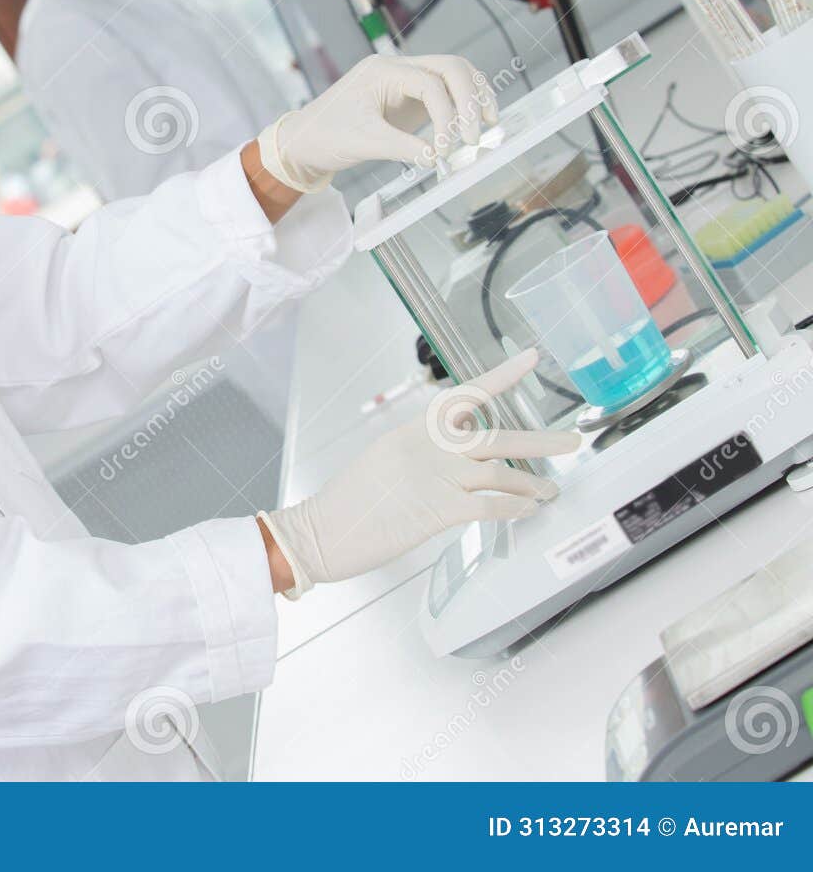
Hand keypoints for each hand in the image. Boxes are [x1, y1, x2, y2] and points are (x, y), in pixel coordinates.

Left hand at [256, 53, 499, 191]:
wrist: (304, 141)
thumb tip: (437, 158)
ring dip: (474, 97)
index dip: (446, 114)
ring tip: (488, 125)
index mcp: (382, 71)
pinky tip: (472, 126)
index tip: (448, 146)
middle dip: (470, 98)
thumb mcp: (363, 143)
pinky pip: (446, 93)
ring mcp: (406, 81)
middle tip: (476, 134)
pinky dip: (463, 106)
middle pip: (451, 67)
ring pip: (453, 75)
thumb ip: (402, 148)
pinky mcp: (410, 98)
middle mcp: (397, 68)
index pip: (429, 82)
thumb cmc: (325, 136)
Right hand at [258, 349, 576, 597]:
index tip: (529, 361)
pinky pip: (491, 506)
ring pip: (502, 472)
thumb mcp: (381, 462)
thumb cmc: (345, 505)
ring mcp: (435, 478)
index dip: (500, 377)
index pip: (463, 395)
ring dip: (532, 484)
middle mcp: (428, 448)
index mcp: (412, 432)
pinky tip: (525, 511)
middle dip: (541, 440)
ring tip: (549, 492)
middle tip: (573, 440)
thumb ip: (418, 455)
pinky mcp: (439, 510)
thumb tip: (449, 460)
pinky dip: (514, 508)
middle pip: (497, 436)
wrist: (319, 532)